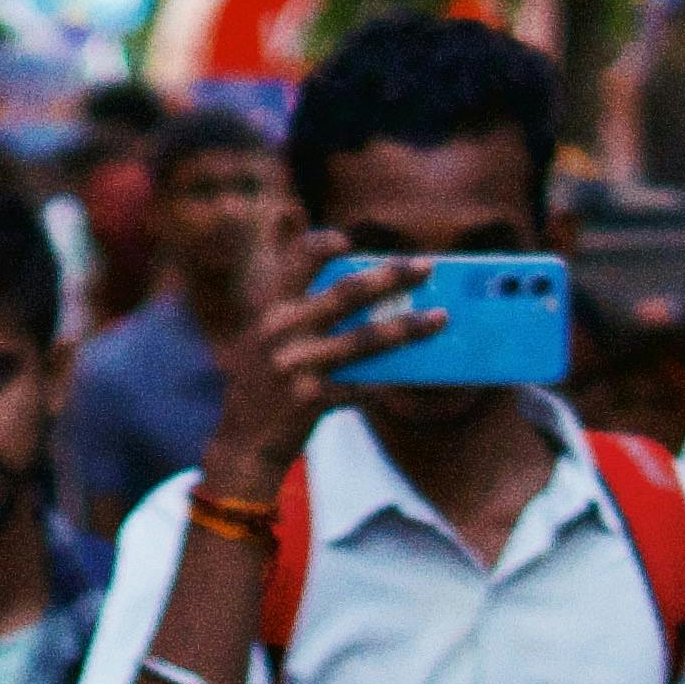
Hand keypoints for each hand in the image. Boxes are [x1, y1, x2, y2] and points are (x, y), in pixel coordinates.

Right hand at [198, 245, 438, 488]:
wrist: (243, 444)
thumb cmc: (265, 386)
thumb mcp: (270, 342)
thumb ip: (304, 318)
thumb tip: (377, 304)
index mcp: (269, 309)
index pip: (295, 263)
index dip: (321, 245)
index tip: (349, 240)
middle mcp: (281, 331)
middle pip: (347, 293)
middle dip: (392, 276)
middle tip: (428, 266)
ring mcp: (296, 365)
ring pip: (366, 339)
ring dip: (409, 327)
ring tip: (440, 319)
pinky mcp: (311, 399)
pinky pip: (364, 385)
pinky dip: (391, 380)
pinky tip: (416, 374)